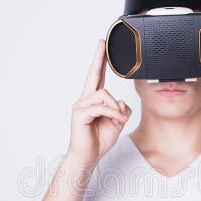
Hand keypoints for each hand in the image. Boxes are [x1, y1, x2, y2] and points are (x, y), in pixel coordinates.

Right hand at [66, 40, 132, 166]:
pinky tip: (116, 121)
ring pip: (103, 94)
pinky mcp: (80, 113)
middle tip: (102, 42)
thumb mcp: (117, 123)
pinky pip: (101, 106)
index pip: (98, 77)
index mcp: (94, 101)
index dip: (101, 62)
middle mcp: (85, 100)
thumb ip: (121, 110)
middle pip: (93, 75)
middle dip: (98, 58)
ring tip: (119, 119)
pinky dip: (112, 113)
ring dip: (115, 107)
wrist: (88, 158)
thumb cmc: (99, 141)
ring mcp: (81, 106)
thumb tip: (121, 102)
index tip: (103, 47)